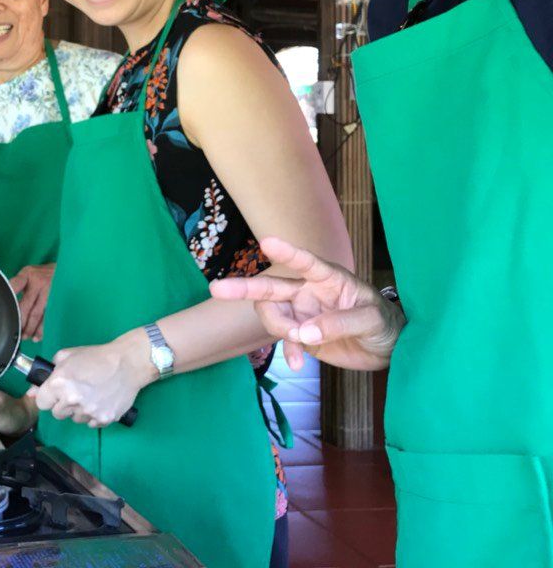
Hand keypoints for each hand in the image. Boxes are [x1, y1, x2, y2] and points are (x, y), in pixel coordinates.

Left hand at [10, 264, 54, 341]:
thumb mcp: (29, 273)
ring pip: (37, 314)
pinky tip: (37, 336)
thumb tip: (6, 302)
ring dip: (30, 328)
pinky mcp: (57, 300)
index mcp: (27, 274)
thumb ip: (19, 285)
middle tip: (16, 332)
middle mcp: (38, 282)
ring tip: (25, 337)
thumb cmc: (42, 275)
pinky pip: (48, 317)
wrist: (65, 270)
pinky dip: (42, 328)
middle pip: (26, 305)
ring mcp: (49, 291)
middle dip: (20, 321)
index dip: (9, 295)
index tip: (4, 307)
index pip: (15, 285)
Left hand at [29, 332, 150, 427]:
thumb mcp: (67, 356)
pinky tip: (100, 401)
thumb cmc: (95, 357)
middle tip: (75, 392)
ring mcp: (89, 412)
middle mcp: (72, 400)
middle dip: (62, 404)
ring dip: (78, 410)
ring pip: (74, 419)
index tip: (55, 393)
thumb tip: (32, 392)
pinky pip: (91, 423)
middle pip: (57, 414)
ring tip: (90, 394)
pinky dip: (93, 415)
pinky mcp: (104, 419)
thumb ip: (47, 373)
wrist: (127, 363)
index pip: (41, 403)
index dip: (47, 397)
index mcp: (59, 383)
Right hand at [209, 236, 403, 370]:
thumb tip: (304, 332)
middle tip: (217, 289)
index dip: (286, 252)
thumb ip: (340, 323)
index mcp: (329, 279)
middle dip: (243, 287)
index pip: (305, 262)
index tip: (266, 242)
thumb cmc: (385, 324)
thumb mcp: (371, 321)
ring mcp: (302, 313)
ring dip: (279, 330)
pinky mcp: (302, 334)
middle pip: (271, 288)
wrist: (389, 349)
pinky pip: (284, 341)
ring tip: (301, 344)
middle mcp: (309, 292)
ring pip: (273, 316)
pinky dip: (287, 352)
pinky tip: (297, 363)